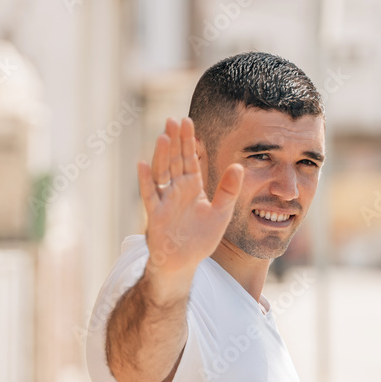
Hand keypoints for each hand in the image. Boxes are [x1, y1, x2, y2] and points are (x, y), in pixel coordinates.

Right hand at [137, 117, 242, 300]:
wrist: (184, 262)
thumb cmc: (201, 238)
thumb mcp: (221, 213)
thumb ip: (229, 190)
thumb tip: (239, 166)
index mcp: (193, 187)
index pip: (191, 159)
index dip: (189, 141)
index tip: (187, 121)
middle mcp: (177, 190)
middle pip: (175, 161)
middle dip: (174, 141)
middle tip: (173, 119)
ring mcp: (165, 200)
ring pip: (162, 173)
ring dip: (161, 155)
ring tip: (163, 136)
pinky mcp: (155, 214)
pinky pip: (149, 195)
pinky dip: (145, 181)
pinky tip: (141, 164)